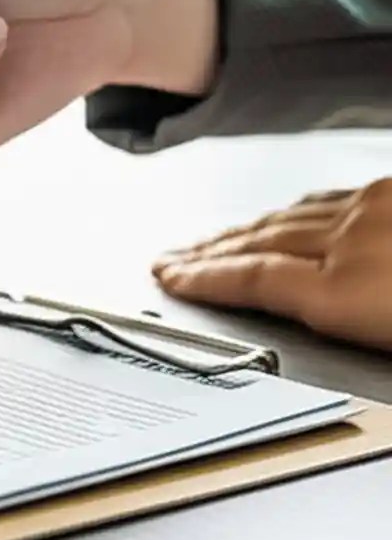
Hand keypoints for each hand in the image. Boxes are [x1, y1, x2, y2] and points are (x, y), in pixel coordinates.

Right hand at [152, 179, 391, 350]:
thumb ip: (341, 329)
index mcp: (351, 289)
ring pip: (289, 216)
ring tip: (216, 239)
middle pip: (261, 245)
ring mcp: (377, 205)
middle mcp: (353, 238)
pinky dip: (293, 210)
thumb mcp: (388, 341)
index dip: (203, 279)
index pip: (253, 280)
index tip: (170, 278)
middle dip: (208, 253)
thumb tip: (313, 332)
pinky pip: (328, 198)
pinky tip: (290, 212)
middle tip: (172, 259)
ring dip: (244, 230)